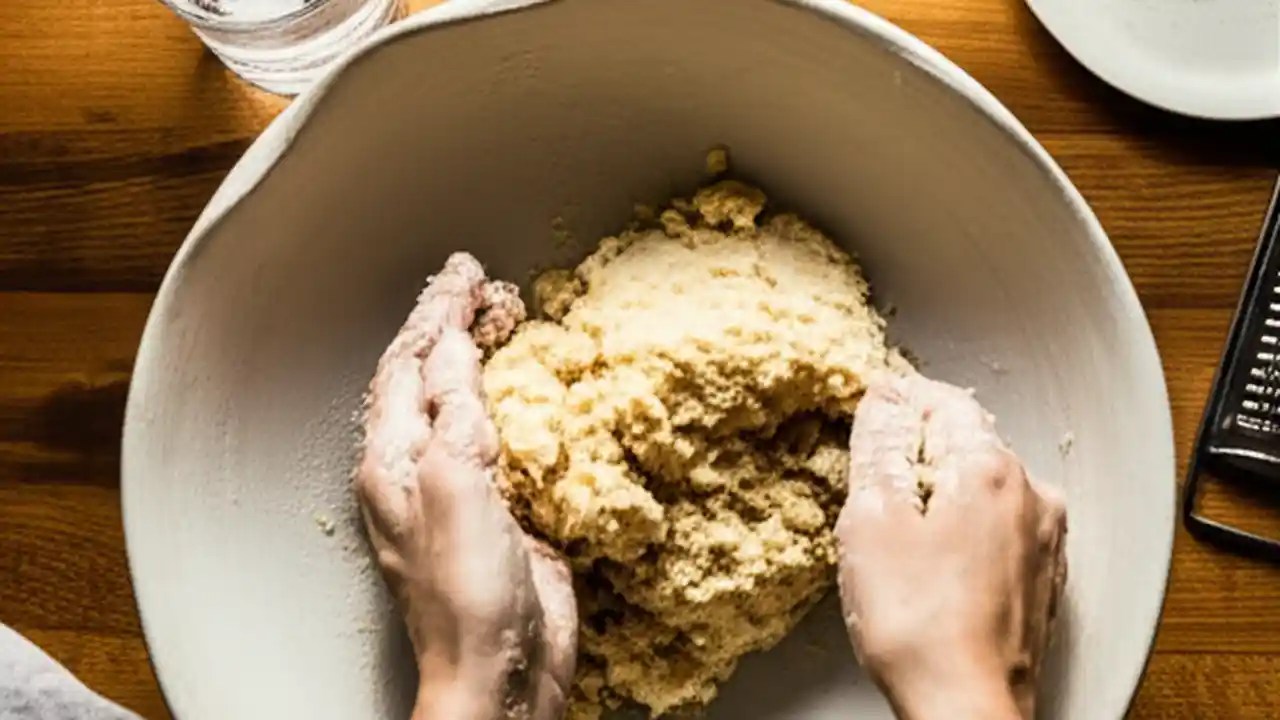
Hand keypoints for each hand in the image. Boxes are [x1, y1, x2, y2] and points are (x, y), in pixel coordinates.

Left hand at [356, 253, 576, 719]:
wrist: (502, 675)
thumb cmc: (467, 594)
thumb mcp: (455, 487)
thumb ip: (453, 412)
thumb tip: (453, 343)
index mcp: (395, 458)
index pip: (411, 362)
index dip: (437, 312)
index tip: (467, 272)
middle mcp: (420, 468)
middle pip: (427, 376)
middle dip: (449, 325)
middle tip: (481, 285)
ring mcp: (461, 490)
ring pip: (464, 403)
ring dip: (479, 358)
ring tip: (500, 319)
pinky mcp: (503, 512)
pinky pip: (504, 438)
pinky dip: (515, 402)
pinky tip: (533, 392)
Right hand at [836, 374, 1066, 719]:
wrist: (966, 709)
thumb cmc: (918, 625)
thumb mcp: (870, 519)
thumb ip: (878, 446)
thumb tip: (883, 397)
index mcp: (990, 469)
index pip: (941, 401)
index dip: (898, 400)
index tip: (871, 411)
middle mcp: (1031, 496)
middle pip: (968, 443)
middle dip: (921, 452)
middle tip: (875, 485)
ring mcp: (1044, 541)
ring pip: (986, 490)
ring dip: (946, 496)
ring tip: (902, 537)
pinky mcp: (1042, 581)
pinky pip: (1001, 534)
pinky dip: (968, 535)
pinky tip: (935, 571)